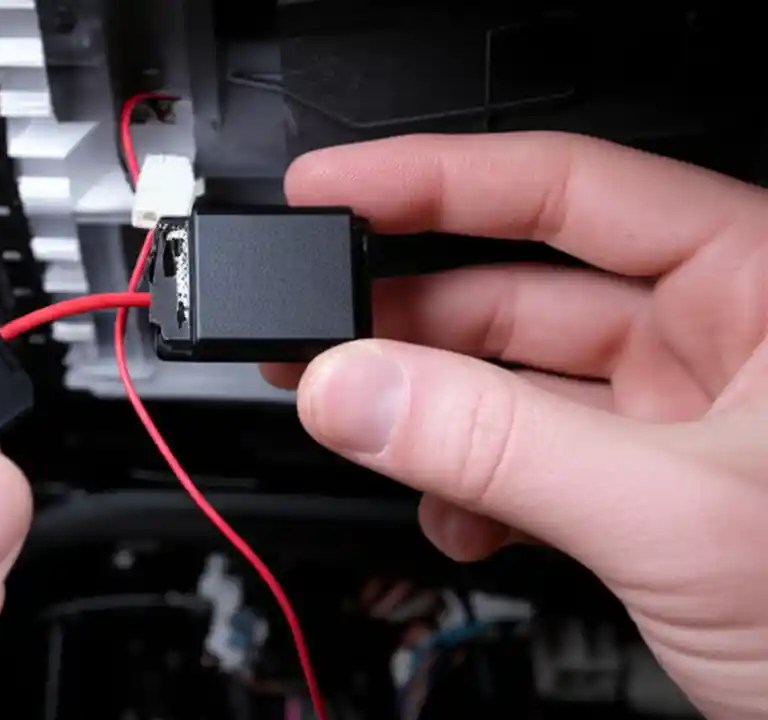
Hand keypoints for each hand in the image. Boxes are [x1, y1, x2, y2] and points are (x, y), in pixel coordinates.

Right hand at [272, 132, 767, 717]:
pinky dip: (476, 491)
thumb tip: (353, 389)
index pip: (565, 189)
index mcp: (761, 281)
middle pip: (520, 291)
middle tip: (312, 335)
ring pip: (515, 387)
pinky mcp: (653, 492)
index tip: (332, 188)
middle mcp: (719, 336)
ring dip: (430, 419)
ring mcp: (683, 419)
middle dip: (406, 319)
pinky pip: (533, 464)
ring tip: (363, 433)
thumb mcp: (676, 513)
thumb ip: (497, 445)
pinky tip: (454, 519)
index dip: (433, 180)